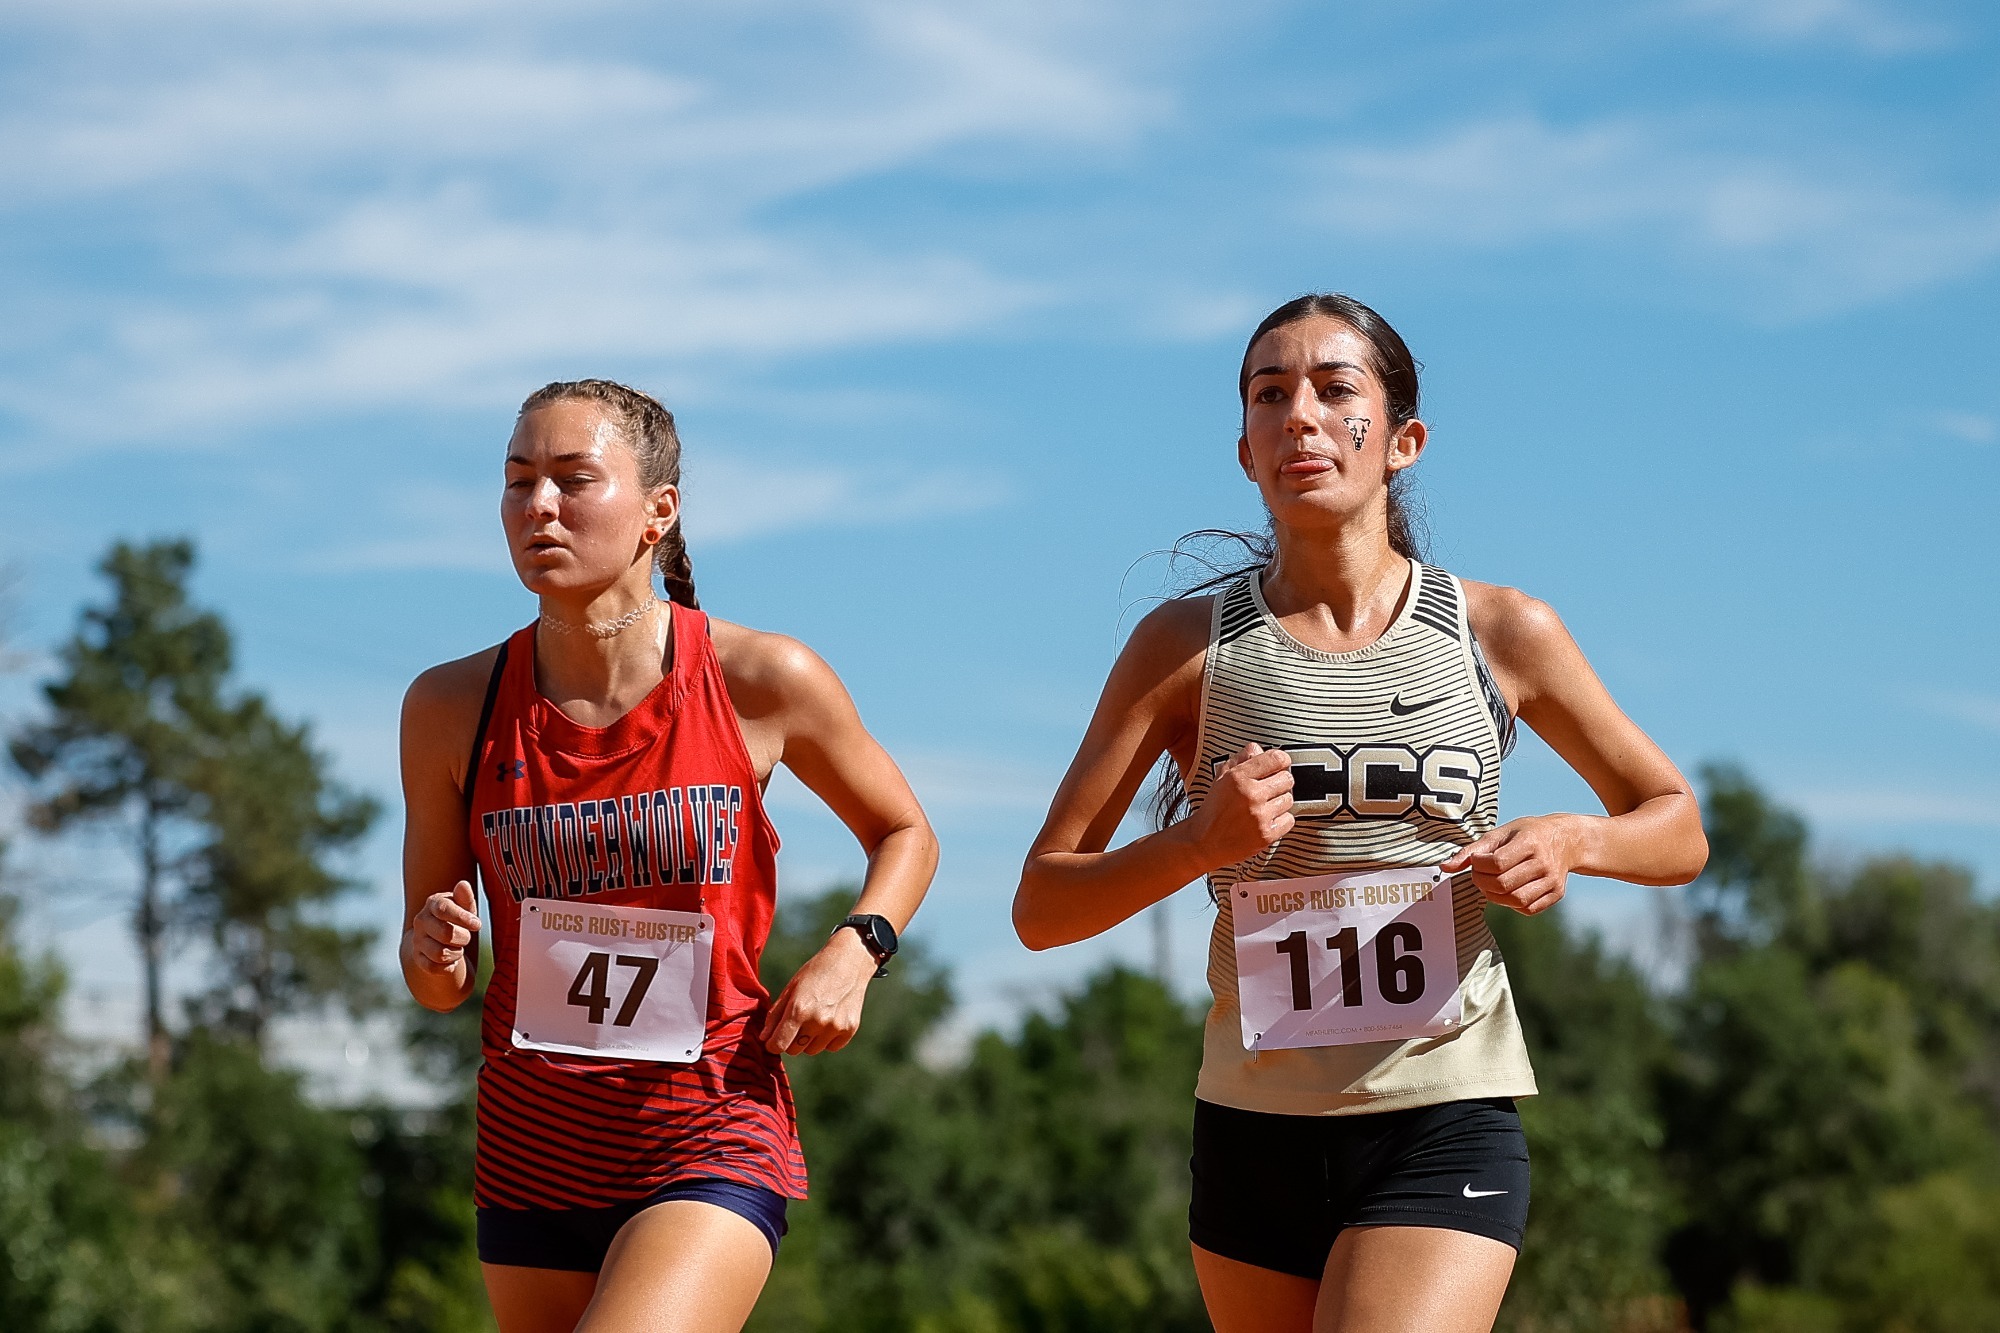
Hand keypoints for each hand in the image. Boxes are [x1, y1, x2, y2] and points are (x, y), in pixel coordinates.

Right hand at [410, 881, 482, 972]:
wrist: (439, 938)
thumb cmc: (457, 918)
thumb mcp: (465, 907)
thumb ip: (465, 898)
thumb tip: (463, 884)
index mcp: (433, 904)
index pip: (444, 909)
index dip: (463, 918)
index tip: (477, 925)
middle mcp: (421, 921)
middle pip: (445, 934)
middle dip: (463, 938)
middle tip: (467, 937)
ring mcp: (417, 940)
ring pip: (439, 953)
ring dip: (456, 954)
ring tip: (458, 948)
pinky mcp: (417, 957)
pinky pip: (433, 967)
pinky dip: (447, 966)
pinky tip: (451, 960)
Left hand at [760, 927, 876, 1055]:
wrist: (849, 961)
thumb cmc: (815, 972)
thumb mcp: (790, 988)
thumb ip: (775, 1015)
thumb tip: (764, 1038)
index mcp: (798, 1009)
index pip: (778, 1045)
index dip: (772, 1044)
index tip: (773, 1040)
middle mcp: (817, 1021)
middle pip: (794, 1050)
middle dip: (790, 1041)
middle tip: (795, 1023)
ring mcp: (835, 1027)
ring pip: (812, 1050)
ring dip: (808, 1041)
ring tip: (814, 1018)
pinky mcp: (849, 1029)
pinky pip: (831, 1047)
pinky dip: (827, 1039)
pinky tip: (829, 1020)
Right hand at [1181, 742, 1293, 869]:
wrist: (1204, 843)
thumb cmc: (1213, 810)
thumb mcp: (1221, 778)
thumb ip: (1241, 760)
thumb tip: (1259, 749)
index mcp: (1238, 777)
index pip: (1276, 758)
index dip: (1282, 761)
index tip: (1280, 765)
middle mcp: (1250, 794)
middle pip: (1287, 779)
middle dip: (1280, 782)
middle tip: (1268, 789)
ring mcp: (1259, 815)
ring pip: (1289, 800)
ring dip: (1280, 802)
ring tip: (1264, 807)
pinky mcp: (1266, 834)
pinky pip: (1289, 820)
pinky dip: (1281, 821)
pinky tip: (1266, 820)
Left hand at [1441, 816, 1577, 915]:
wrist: (1566, 840)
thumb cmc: (1527, 834)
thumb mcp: (1501, 833)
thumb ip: (1472, 850)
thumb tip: (1445, 867)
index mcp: (1530, 842)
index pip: (1496, 863)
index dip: (1479, 865)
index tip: (1477, 860)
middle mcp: (1544, 863)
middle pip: (1503, 884)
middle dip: (1482, 882)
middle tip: (1479, 874)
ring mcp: (1552, 880)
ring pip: (1515, 900)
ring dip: (1494, 896)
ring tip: (1491, 884)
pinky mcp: (1556, 894)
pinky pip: (1528, 909)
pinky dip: (1512, 904)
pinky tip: (1508, 891)